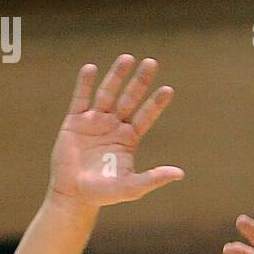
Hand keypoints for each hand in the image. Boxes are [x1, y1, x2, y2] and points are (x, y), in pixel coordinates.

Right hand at [46, 56, 183, 208]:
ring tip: (127, 58)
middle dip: (140, 81)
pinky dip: (85, 84)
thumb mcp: (132, 187)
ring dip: (116, 76)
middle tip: (151, 63)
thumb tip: (180, 173)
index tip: (168, 89)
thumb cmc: (104, 193)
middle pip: (129, 98)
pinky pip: (81, 98)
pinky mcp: (75, 121)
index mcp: (129, 138)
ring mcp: (95, 121)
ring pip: (107, 93)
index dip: (156, 103)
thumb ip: (153, 178)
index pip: (146, 116)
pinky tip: (91, 68)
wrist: (73, 195)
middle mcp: (114, 125)